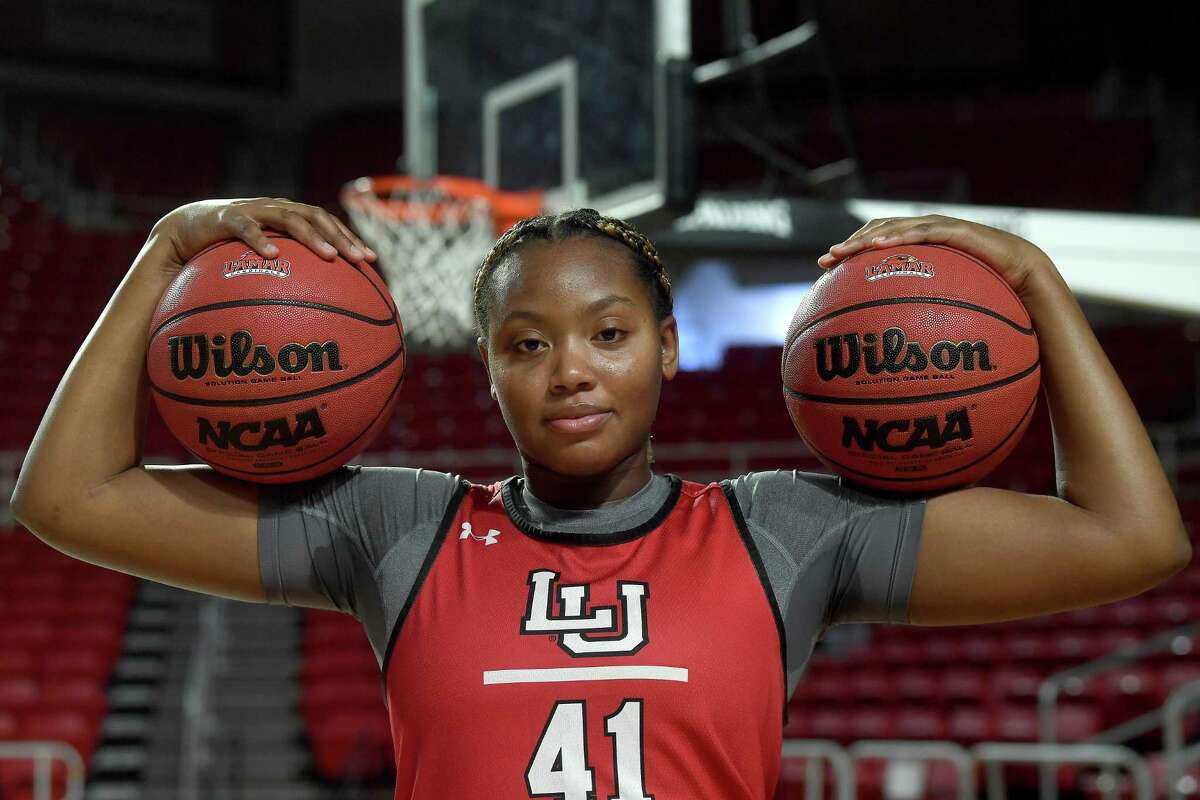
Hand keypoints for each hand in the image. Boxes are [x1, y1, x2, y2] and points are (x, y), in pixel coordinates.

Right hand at [147, 197, 376, 273]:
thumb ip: (286, 274)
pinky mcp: (226, 217)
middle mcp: (275, 208)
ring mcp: (253, 210)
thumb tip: (315, 309)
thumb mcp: (261, 260)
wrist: (185, 229)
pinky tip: (273, 255)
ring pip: (288, 218)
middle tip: (358, 259)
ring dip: (311, 236)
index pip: (327, 221)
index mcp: (288, 216)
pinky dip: (260, 239)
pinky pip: (246, 228)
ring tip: (328, 255)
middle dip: (340, 236)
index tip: (371, 259)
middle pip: (316, 216)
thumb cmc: (229, 249)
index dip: (349, 237)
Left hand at [816, 214, 1056, 298]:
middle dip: (850, 244)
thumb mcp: (948, 310)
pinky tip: (878, 247)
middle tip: (826, 261)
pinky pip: (923, 232)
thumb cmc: (988, 298)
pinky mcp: (957, 231)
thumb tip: (895, 352)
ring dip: (866, 239)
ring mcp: (940, 229)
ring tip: (844, 251)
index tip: (824, 269)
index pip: (877, 245)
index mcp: (920, 250)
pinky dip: (899, 237)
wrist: (1026, 279)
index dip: (851, 252)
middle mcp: (925, 235)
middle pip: (878, 233)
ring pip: (895, 228)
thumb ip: (922, 318)